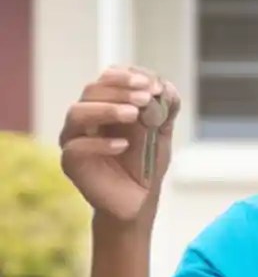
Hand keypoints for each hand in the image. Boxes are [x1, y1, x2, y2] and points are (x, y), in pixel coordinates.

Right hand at [59, 65, 180, 224]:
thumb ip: (165, 109)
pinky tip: (122, 145)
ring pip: (77, 113)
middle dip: (120, 91)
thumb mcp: (161, 131)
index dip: (127, 78)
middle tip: (145, 99)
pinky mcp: (71, 162)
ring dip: (107, 109)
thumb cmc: (146, 161)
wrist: (139, 198)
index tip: (150, 85)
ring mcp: (74, 138)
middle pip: (91, 91)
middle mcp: (85, 117)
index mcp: (104, 104)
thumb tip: (167, 87)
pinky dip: (100, 143)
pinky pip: (76, 147)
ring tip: (133, 115)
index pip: (107, 79)